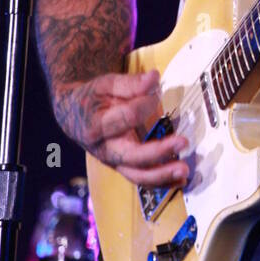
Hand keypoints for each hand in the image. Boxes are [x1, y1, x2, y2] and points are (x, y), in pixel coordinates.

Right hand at [53, 69, 189, 187]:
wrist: (74, 116)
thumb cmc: (92, 98)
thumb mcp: (106, 85)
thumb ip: (130, 83)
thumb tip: (153, 78)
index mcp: (96, 126)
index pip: (126, 117)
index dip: (144, 103)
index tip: (154, 91)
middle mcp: (104, 150)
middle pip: (131, 156)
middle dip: (158, 152)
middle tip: (183, 142)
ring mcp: (115, 162)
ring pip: (137, 176)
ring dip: (163, 175)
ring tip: (184, 170)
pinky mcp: (125, 168)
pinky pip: (143, 180)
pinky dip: (163, 182)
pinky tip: (181, 181)